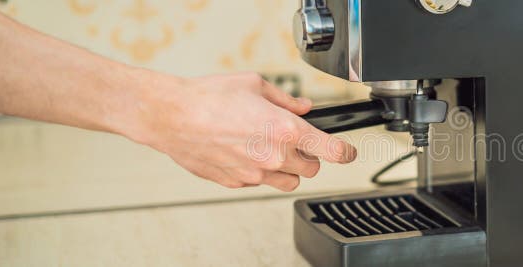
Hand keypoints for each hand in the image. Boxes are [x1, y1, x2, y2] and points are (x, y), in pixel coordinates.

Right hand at [128, 72, 356, 190]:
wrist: (172, 117)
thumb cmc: (209, 97)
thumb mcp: (255, 85)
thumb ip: (287, 100)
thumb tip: (304, 108)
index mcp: (285, 129)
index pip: (332, 151)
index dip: (347, 153)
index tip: (350, 153)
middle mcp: (274, 156)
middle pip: (313, 168)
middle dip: (310, 155)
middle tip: (295, 140)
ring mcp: (256, 174)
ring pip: (290, 181)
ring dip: (289, 168)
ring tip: (270, 148)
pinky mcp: (238, 183)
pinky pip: (261, 183)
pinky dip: (261, 172)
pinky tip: (245, 152)